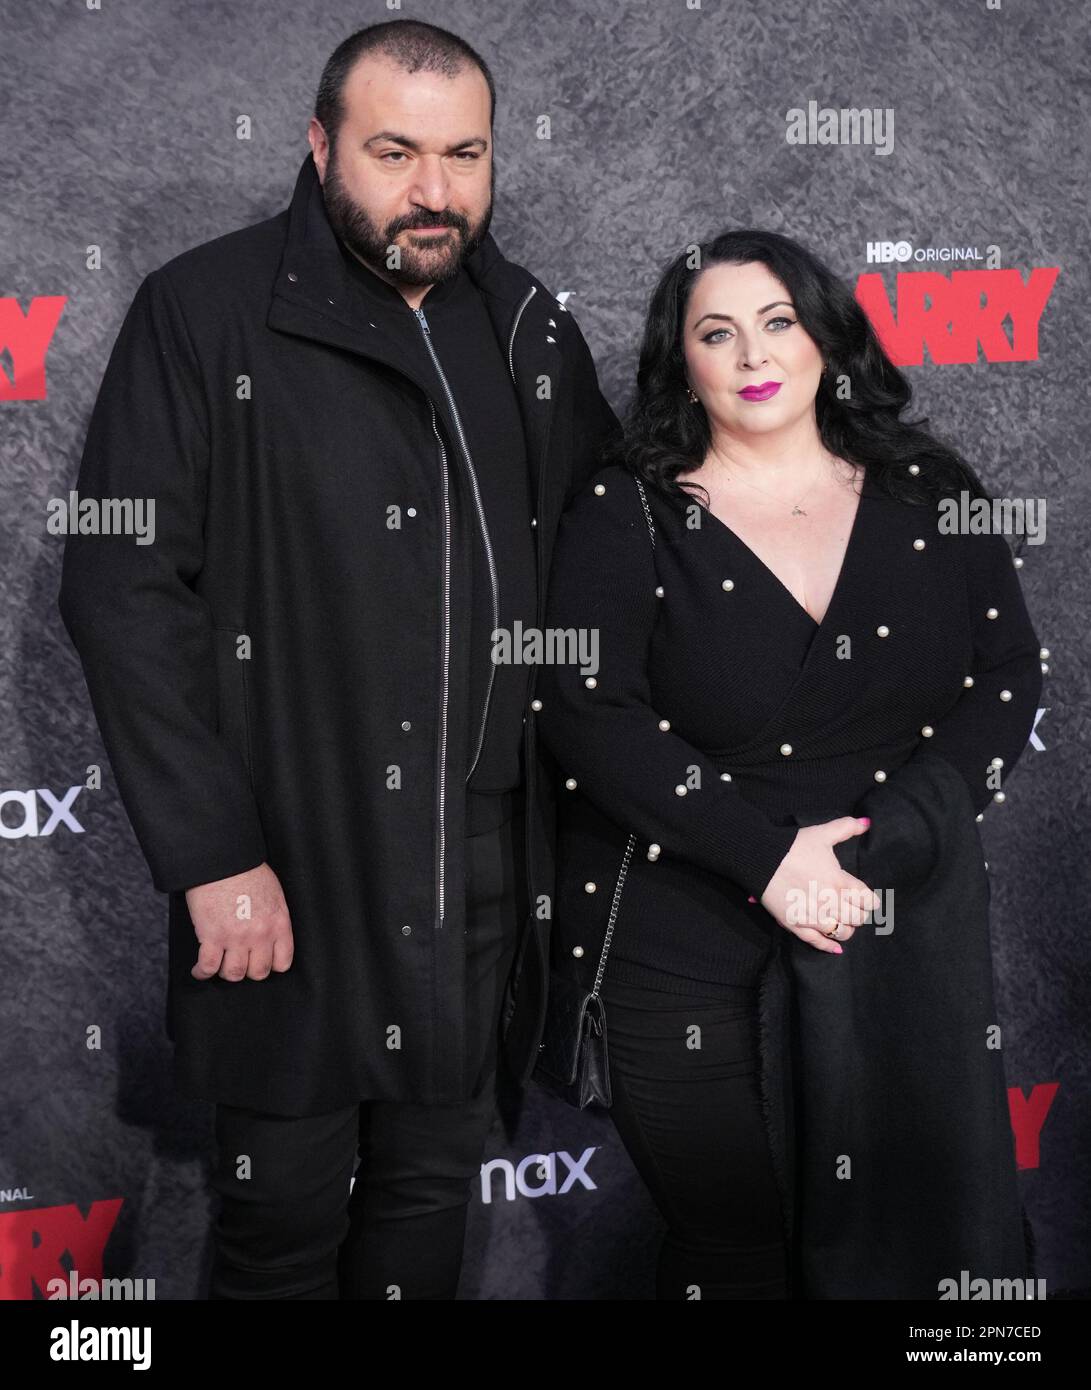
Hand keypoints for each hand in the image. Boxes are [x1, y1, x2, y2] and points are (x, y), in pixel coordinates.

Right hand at [184, 862, 293, 980]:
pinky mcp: (212, 936)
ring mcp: (236, 938)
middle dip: (248, 970)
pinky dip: (202, 972)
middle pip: (258, 972)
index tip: (261, 962)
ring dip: (226, 972)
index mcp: (278, 923)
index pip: (282, 961)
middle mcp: (260, 935)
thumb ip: (273, 916)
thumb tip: (267, 931)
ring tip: (220, 965)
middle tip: (240, 963)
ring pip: (234, 974)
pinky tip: (199, 970)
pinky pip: (208, 967)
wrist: (223, 860)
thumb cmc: (247, 870)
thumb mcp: (273, 893)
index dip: (271, 965)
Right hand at [759, 818, 878, 953]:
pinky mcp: (796, 924)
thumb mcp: (822, 833)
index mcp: (840, 882)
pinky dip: (829, 947)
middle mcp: (831, 903)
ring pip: (842, 932)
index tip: (867, 899)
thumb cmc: (793, 846)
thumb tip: (867, 822)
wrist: (761, 859)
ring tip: (844, 921)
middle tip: (855, 908)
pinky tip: (836, 948)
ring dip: (847, 928)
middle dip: (860, 914)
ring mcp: (813, 917)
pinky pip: (817, 941)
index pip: (868, 901)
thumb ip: (847, 827)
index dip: (871, 901)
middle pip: (858, 918)